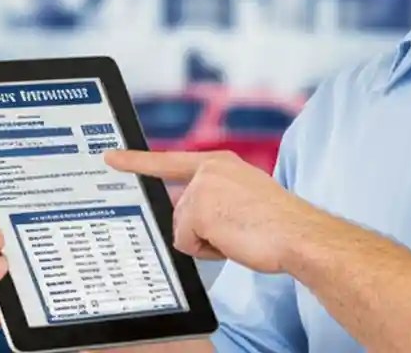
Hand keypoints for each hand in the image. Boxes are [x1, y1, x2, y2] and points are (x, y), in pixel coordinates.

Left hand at [104, 150, 325, 273]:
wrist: (298, 233)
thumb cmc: (280, 224)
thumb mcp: (245, 196)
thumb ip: (217, 196)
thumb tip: (193, 219)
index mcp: (220, 163)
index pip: (170, 162)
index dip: (138, 161)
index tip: (112, 157)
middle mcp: (208, 170)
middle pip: (180, 212)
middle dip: (201, 231)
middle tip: (238, 230)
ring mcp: (202, 188)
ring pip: (183, 230)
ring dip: (208, 242)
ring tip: (240, 234)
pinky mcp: (198, 209)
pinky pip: (187, 244)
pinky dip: (208, 252)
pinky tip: (233, 241)